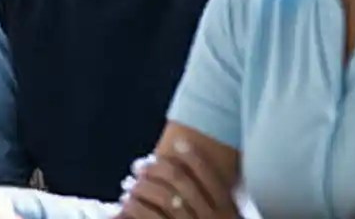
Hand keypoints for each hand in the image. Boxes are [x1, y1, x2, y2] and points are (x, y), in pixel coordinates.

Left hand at [119, 140, 236, 218]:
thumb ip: (223, 207)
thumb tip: (202, 183)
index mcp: (228, 214)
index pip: (211, 179)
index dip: (195, 159)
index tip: (179, 143)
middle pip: (184, 186)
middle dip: (161, 169)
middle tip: (143, 162)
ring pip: (165, 201)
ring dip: (145, 187)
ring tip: (131, 182)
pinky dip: (136, 210)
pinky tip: (125, 204)